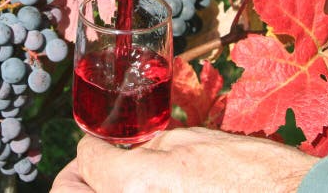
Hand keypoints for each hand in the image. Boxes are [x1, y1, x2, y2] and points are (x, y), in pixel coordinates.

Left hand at [51, 127, 318, 192]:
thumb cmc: (251, 172)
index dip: (90, 150)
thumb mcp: (192, 141)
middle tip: (96, 171)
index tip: (100, 148)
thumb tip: (120, 150)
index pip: (82, 164)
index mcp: (134, 186)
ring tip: (120, 184)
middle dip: (76, 181)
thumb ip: (144, 145)